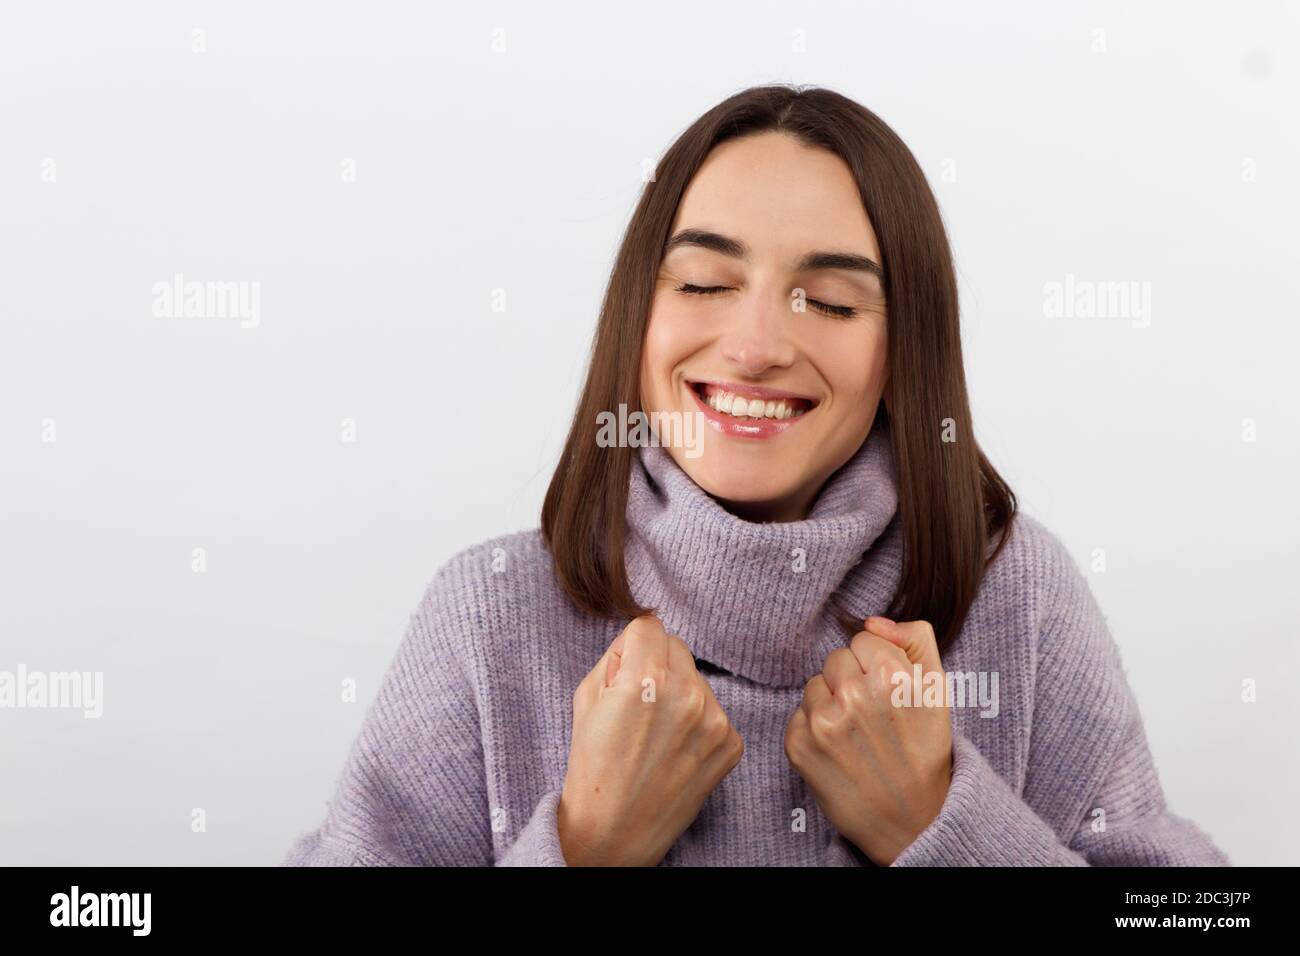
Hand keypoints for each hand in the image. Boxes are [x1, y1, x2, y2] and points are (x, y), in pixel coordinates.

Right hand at [557, 614, 743, 865]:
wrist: (615, 830)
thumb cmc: (593, 765)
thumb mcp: (585, 698)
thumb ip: (614, 657)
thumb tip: (638, 637)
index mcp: (644, 680)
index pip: (649, 625)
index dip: (632, 644)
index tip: (627, 664)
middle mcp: (685, 695)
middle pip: (676, 647)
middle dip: (657, 664)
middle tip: (640, 701)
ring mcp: (713, 721)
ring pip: (697, 678)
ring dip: (680, 693)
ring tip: (657, 732)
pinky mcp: (731, 743)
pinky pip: (714, 709)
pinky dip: (697, 722)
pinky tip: (676, 748)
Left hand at [784, 616, 952, 864]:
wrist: (913, 820)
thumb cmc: (925, 750)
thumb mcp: (938, 689)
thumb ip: (914, 639)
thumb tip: (872, 622)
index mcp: (892, 677)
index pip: (864, 639)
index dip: (878, 666)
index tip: (889, 693)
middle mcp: (854, 696)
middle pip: (836, 659)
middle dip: (853, 681)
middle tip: (874, 717)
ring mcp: (822, 723)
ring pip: (815, 684)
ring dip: (831, 703)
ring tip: (857, 735)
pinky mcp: (798, 746)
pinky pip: (799, 713)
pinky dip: (814, 728)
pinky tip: (839, 750)